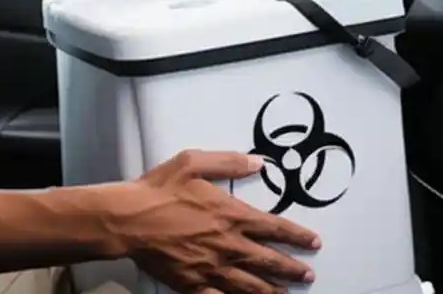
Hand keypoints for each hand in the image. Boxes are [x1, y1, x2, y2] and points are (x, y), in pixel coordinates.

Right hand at [111, 149, 320, 293]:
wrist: (128, 219)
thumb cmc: (159, 189)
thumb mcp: (193, 162)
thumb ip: (228, 162)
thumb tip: (258, 162)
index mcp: (231, 215)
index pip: (275, 228)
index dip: (298, 236)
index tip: (314, 242)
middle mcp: (228, 245)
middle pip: (269, 261)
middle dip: (292, 268)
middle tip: (308, 275)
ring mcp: (212, 268)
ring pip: (250, 286)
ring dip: (272, 290)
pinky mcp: (194, 285)